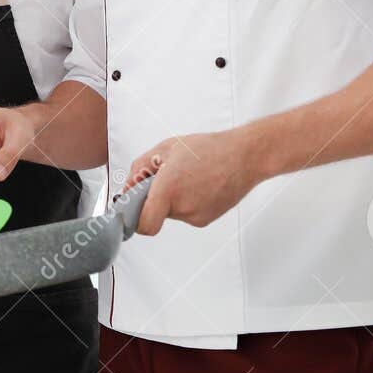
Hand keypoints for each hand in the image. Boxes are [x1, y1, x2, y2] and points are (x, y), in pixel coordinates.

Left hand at [127, 128, 269, 235]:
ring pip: (172, 212)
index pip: (144, 224)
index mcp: (168, 189)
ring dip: (173, 198)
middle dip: (155, 197)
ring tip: (189, 177)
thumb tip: (127, 188)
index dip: (134, 220)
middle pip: (156, 213)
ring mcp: (196, 216)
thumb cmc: (209, 149)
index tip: (132, 210)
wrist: (245, 156)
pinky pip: (187, 213)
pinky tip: (200, 184)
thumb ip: (140, 167)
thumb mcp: (166, 148)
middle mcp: (182, 207)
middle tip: (166, 177)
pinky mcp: (207, 219)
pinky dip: (188, 201)